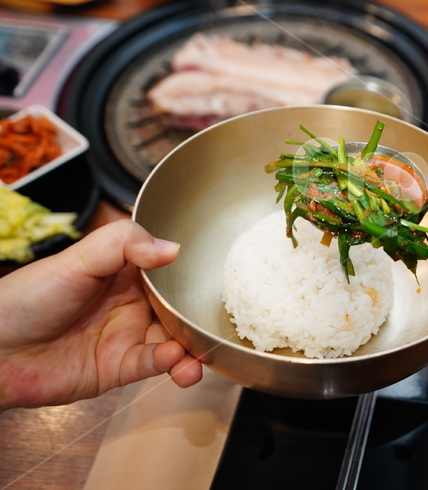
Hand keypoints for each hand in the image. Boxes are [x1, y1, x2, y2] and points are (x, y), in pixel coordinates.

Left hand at [0, 220, 202, 410]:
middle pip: (178, 307)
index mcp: (124, 271)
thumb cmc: (25, 298)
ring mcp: (126, 335)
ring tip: (201, 354)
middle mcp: (130, 302)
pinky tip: (173, 358)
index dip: (191, 273)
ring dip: (192, 347)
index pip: (169, 268)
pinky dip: (169, 363)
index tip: (214, 278)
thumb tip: (173, 248)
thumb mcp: (76, 258)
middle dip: (199, 316)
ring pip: (174, 339)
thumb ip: (124, 244)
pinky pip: (153, 364)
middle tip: (217, 322)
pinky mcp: (118, 368)